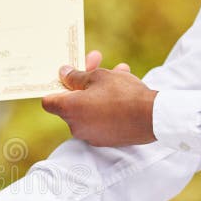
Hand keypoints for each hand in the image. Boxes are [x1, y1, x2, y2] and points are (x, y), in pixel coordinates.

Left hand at [41, 50, 157, 146]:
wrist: (152, 118)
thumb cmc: (123, 94)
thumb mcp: (99, 76)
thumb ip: (77, 76)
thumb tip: (63, 74)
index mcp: (69, 110)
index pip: (48, 101)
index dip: (54, 87)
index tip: (65, 77)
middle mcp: (75, 126)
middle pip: (71, 101)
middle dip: (83, 80)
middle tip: (95, 61)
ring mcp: (90, 135)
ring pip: (89, 107)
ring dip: (99, 89)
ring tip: (118, 71)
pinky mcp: (105, 139)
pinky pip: (100, 118)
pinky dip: (106, 104)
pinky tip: (124, 87)